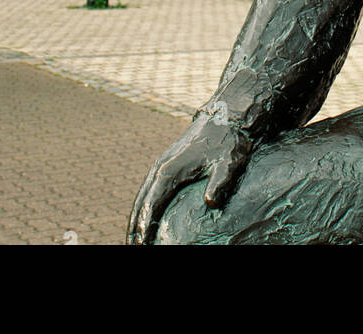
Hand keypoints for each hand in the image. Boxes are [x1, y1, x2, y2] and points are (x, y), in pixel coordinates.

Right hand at [126, 112, 253, 243]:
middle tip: (133, 247)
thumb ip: (220, 182)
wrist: (226, 116)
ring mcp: (162, 165)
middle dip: (135, 227)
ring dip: (136, 218)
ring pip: (142, 196)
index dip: (144, 225)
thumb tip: (210, 202)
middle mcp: (161, 168)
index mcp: (171, 170)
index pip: (151, 203)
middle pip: (140, 203)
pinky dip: (144, 206)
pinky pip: (150, 190)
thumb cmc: (229, 142)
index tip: (142, 244)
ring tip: (136, 240)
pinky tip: (148, 219)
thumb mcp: (229, 162)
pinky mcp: (168, 164)